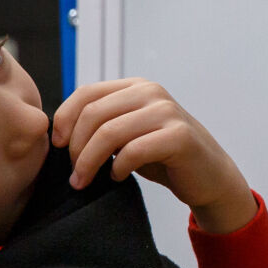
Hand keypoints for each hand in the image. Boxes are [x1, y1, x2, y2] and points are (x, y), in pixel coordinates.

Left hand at [52, 78, 257, 233]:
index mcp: (136, 86)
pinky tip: (117, 176)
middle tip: (74, 175)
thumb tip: (59, 131)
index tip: (58, 147)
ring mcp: (167, 112)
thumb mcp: (129, 132)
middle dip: (76, 148)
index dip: (65, 119)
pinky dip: (118, 167)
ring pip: (109, 132)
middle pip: (94, 114)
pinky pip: (133, 151)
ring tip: (84, 181)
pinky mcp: (179, 136)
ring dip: (89, 161)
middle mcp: (152, 92)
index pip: (86, 93)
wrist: (208, 176)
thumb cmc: (163, 156)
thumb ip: (103, 122)